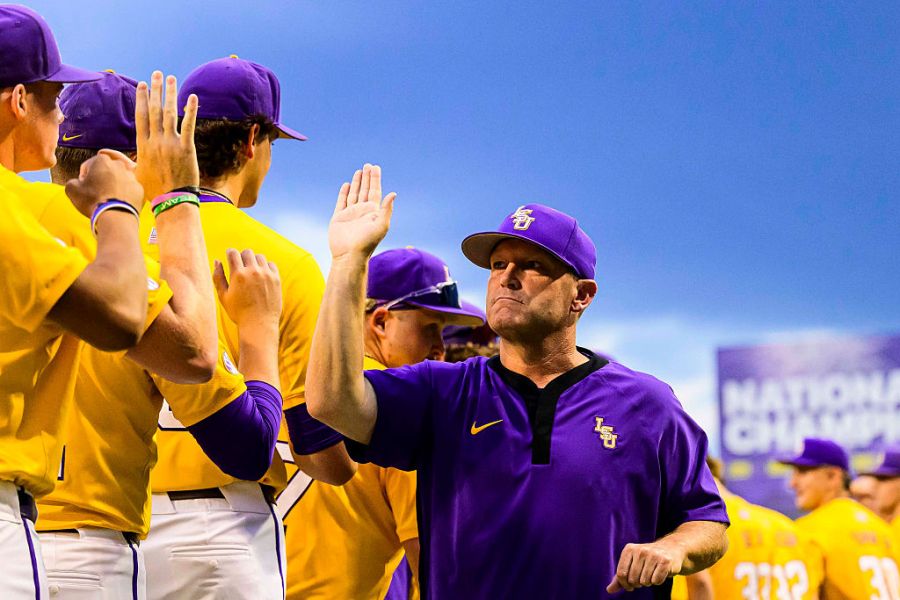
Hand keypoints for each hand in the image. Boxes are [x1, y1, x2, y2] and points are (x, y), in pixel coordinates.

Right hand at [65, 150, 143, 216]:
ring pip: (119, 178)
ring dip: (113, 184)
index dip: (84, 176)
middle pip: (106, 169)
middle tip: (96, 190)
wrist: (115, 217)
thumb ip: (73, 181)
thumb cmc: (92, 201)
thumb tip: (78, 182)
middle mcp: (119, 165)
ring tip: (107, 197)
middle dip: (100, 177)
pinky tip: (118, 202)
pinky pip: (129, 189)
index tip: (84, 185)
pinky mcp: (139, 189)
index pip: (89, 165)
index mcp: (102, 160)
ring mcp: (132, 177)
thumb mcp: (71, 189)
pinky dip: (124, 193)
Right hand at [134, 71, 199, 200]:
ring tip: (171, 78)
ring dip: (171, 94)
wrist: (171, 200)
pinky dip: (190, 110)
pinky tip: (192, 97)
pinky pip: (188, 125)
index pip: (141, 116)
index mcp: (143, 145)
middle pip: (155, 110)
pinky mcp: (187, 148)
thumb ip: (121, 160)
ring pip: (170, 113)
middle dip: (156, 90)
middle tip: (157, 73)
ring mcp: (171, 144)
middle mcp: (156, 141)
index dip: (142, 99)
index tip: (142, 84)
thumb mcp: (133, 173)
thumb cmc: (153, 189)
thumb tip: (103, 154)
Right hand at [213, 248, 281, 329]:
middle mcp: (253, 272)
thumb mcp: (223, 296)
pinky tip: (261, 276)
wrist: (259, 324)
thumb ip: (218, 277)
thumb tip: (217, 260)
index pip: (233, 252)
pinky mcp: (276, 279)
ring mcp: (266, 275)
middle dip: (242, 257)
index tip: (229, 258)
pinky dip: (265, 267)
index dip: (229, 253)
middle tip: (240, 266)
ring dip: (254, 261)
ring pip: (259, 257)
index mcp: (238, 275)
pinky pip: (271, 264)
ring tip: (251, 272)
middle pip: (247, 252)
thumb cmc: (238, 312)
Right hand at [328, 163, 395, 260]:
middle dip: (367, 177)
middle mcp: (362, 211)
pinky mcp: (339, 217)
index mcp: (373, 212)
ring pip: (354, 194)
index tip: (376, 167)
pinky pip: (341, 201)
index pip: (375, 191)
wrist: (350, 255)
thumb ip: (386, 209)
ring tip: (359, 171)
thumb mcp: (381, 225)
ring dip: (357, 182)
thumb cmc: (367, 242)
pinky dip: (344, 193)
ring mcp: (350, 214)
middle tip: (368, 165)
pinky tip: (346, 185)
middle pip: (365, 190)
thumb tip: (393, 193)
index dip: (376, 179)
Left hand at [606, 542, 683, 593]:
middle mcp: (640, 550)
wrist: (671, 549)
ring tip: (652, 573)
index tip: (630, 585)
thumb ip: (620, 577)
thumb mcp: (632, 564)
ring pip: (644, 581)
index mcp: (629, 549)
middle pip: (632, 579)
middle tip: (644, 576)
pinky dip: (658, 581)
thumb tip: (609, 590)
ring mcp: (653, 555)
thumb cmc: (647, 560)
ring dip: (648, 582)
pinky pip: (656, 581)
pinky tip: (660, 573)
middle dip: (638, 583)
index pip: (621, 574)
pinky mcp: (665, 561)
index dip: (625, 584)